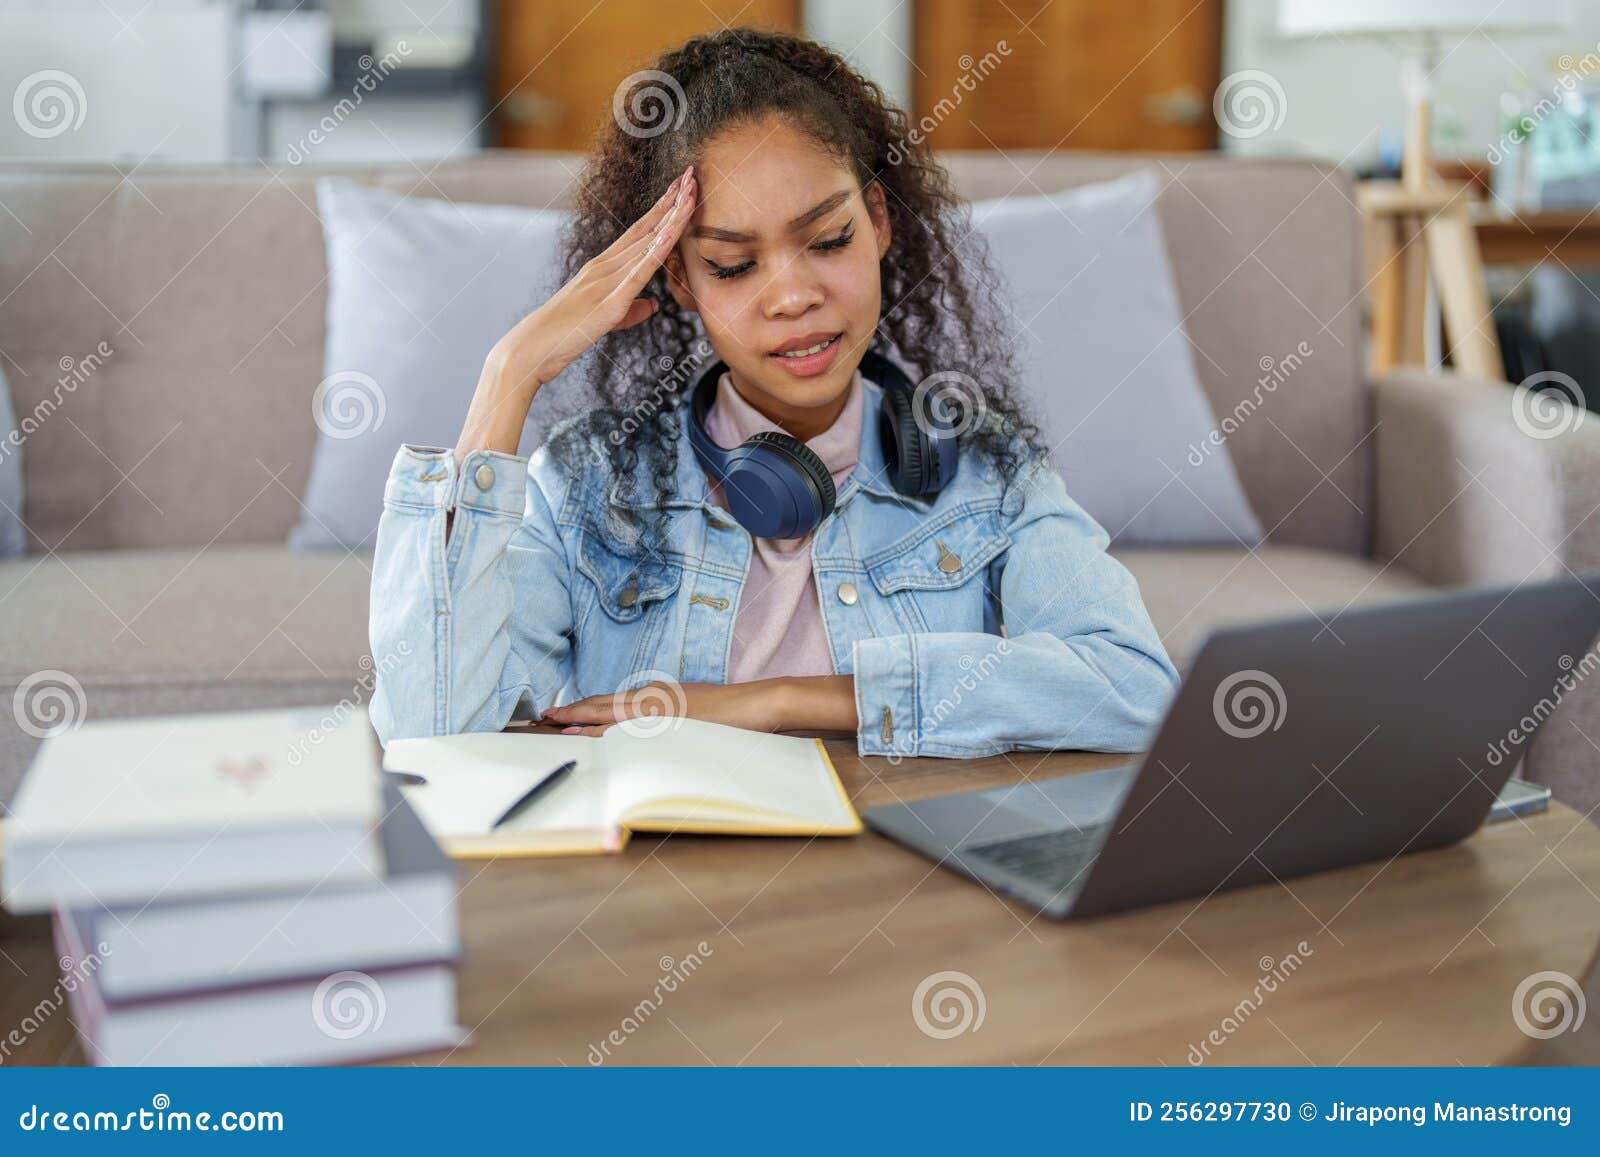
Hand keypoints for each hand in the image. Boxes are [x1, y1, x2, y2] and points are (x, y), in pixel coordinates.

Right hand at [453, 165, 696, 462]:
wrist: (533, 348)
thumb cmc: (563, 335)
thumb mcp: (605, 320)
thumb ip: (631, 310)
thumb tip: (653, 305)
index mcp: (603, 268)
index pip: (639, 232)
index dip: (661, 210)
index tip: (680, 189)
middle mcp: (606, 265)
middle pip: (646, 228)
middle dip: (671, 201)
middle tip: (692, 174)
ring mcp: (608, 279)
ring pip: (647, 242)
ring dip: (672, 216)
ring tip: (691, 191)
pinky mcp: (611, 300)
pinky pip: (641, 269)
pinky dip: (659, 248)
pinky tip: (674, 231)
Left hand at [542, 679, 790, 736]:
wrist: (756, 703)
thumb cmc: (731, 712)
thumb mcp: (694, 713)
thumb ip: (671, 719)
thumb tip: (654, 731)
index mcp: (657, 696)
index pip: (611, 701)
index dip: (585, 706)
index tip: (561, 711)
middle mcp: (653, 698)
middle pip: (603, 703)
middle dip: (573, 710)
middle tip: (545, 716)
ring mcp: (658, 708)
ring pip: (609, 713)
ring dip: (581, 719)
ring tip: (554, 724)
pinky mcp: (665, 719)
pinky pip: (626, 727)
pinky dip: (602, 730)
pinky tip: (587, 733)